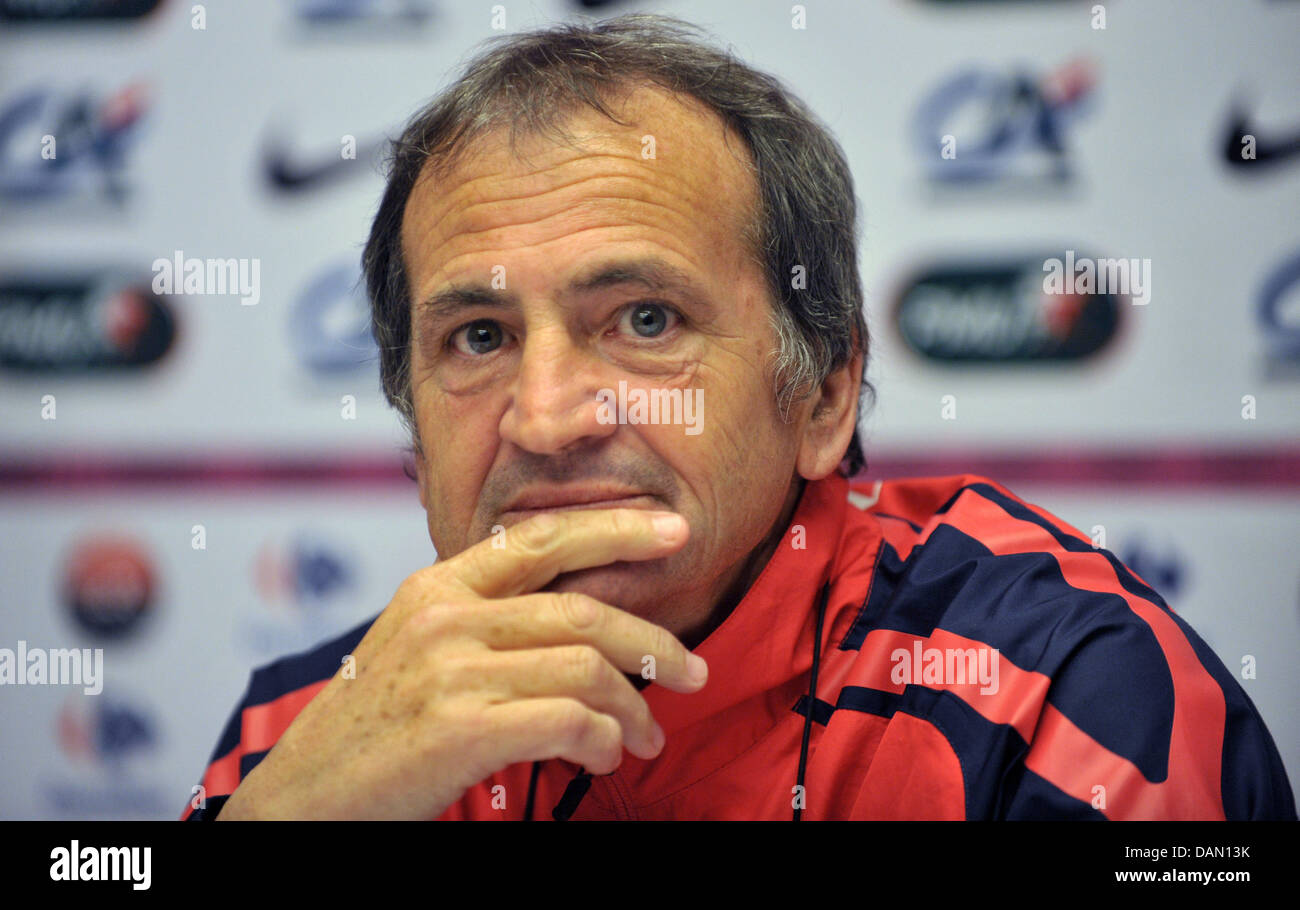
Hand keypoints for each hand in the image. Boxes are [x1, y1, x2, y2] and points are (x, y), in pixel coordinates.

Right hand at [217, 508, 706, 819]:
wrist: (304, 796)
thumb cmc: (373, 727)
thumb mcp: (416, 647)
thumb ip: (483, 618)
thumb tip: (578, 620)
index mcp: (436, 586)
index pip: (540, 538)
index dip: (614, 528)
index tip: (673, 531)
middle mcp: (445, 616)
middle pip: (583, 610)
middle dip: (654, 642)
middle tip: (692, 669)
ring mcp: (450, 671)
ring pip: (585, 669)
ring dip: (634, 708)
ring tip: (647, 736)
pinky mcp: (458, 729)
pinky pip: (568, 722)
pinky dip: (604, 740)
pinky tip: (607, 755)